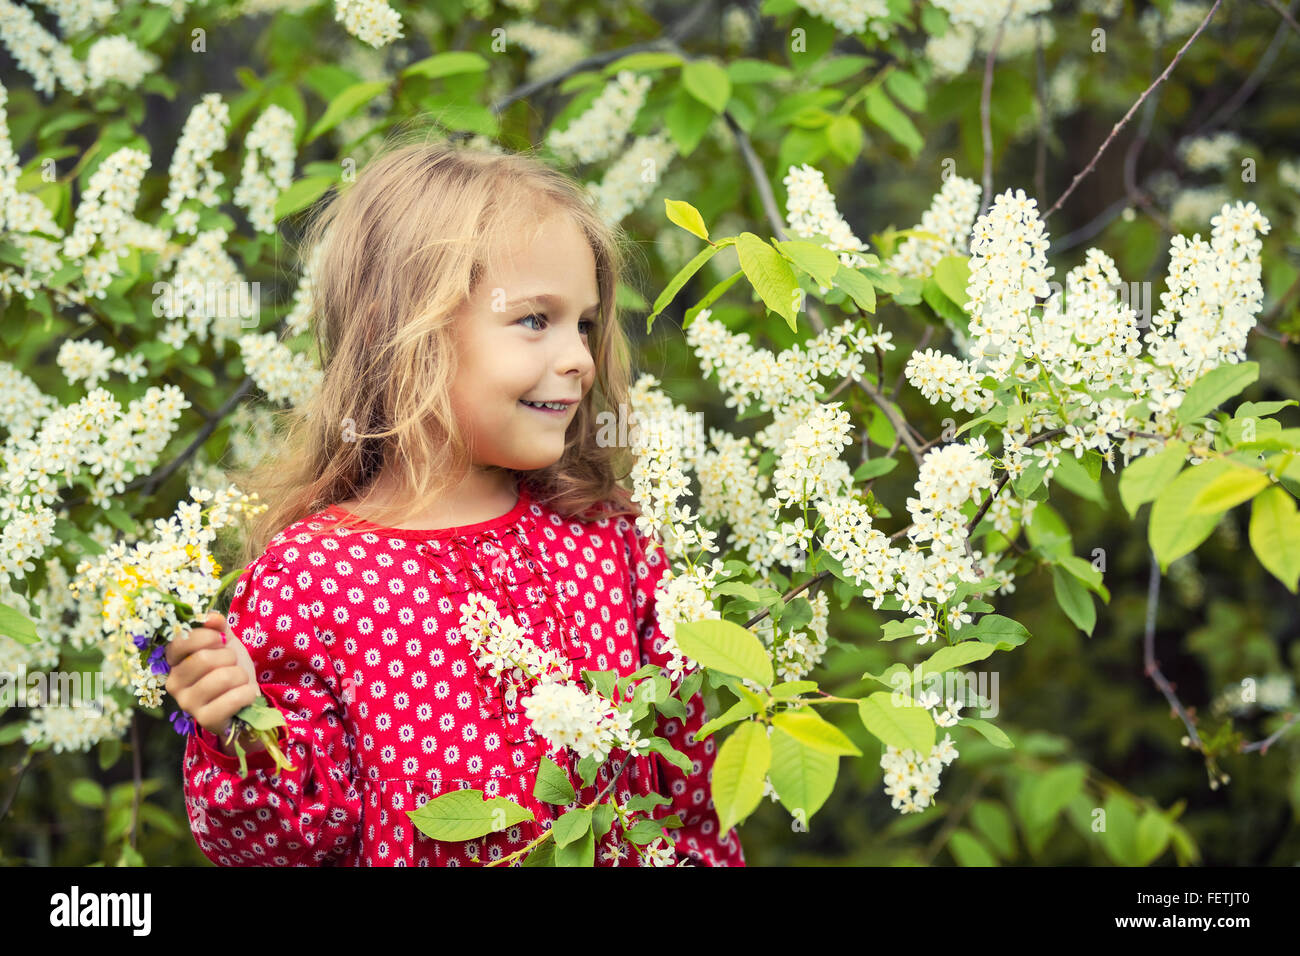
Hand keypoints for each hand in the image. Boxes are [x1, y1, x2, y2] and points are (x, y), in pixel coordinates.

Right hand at [165, 610, 261, 746]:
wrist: (245, 698)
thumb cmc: (231, 668)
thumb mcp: (226, 643)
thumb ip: (217, 627)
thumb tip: (210, 617)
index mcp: (174, 661)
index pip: (180, 641)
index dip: (207, 636)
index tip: (221, 640)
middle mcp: (174, 683)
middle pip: (203, 659)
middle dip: (229, 657)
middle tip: (232, 664)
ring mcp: (187, 704)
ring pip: (221, 678)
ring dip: (241, 675)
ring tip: (239, 680)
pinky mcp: (205, 720)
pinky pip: (233, 699)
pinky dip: (247, 693)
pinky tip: (244, 695)